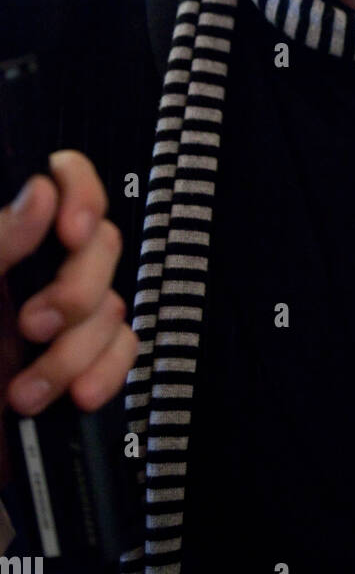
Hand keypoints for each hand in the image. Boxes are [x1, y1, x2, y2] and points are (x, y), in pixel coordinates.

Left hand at [0, 151, 138, 484]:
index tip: (69, 233)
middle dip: (77, 291)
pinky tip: (76, 395)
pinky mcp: (78, 365)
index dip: (81, 192)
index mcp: (1, 247)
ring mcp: (58, 321)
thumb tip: (39, 194)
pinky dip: (107, 373)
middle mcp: (32, 273)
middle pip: (101, 244)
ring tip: (29, 390)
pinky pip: (123, 350)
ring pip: (114, 304)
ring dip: (79, 350)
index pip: (60, 179)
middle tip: (33, 326)